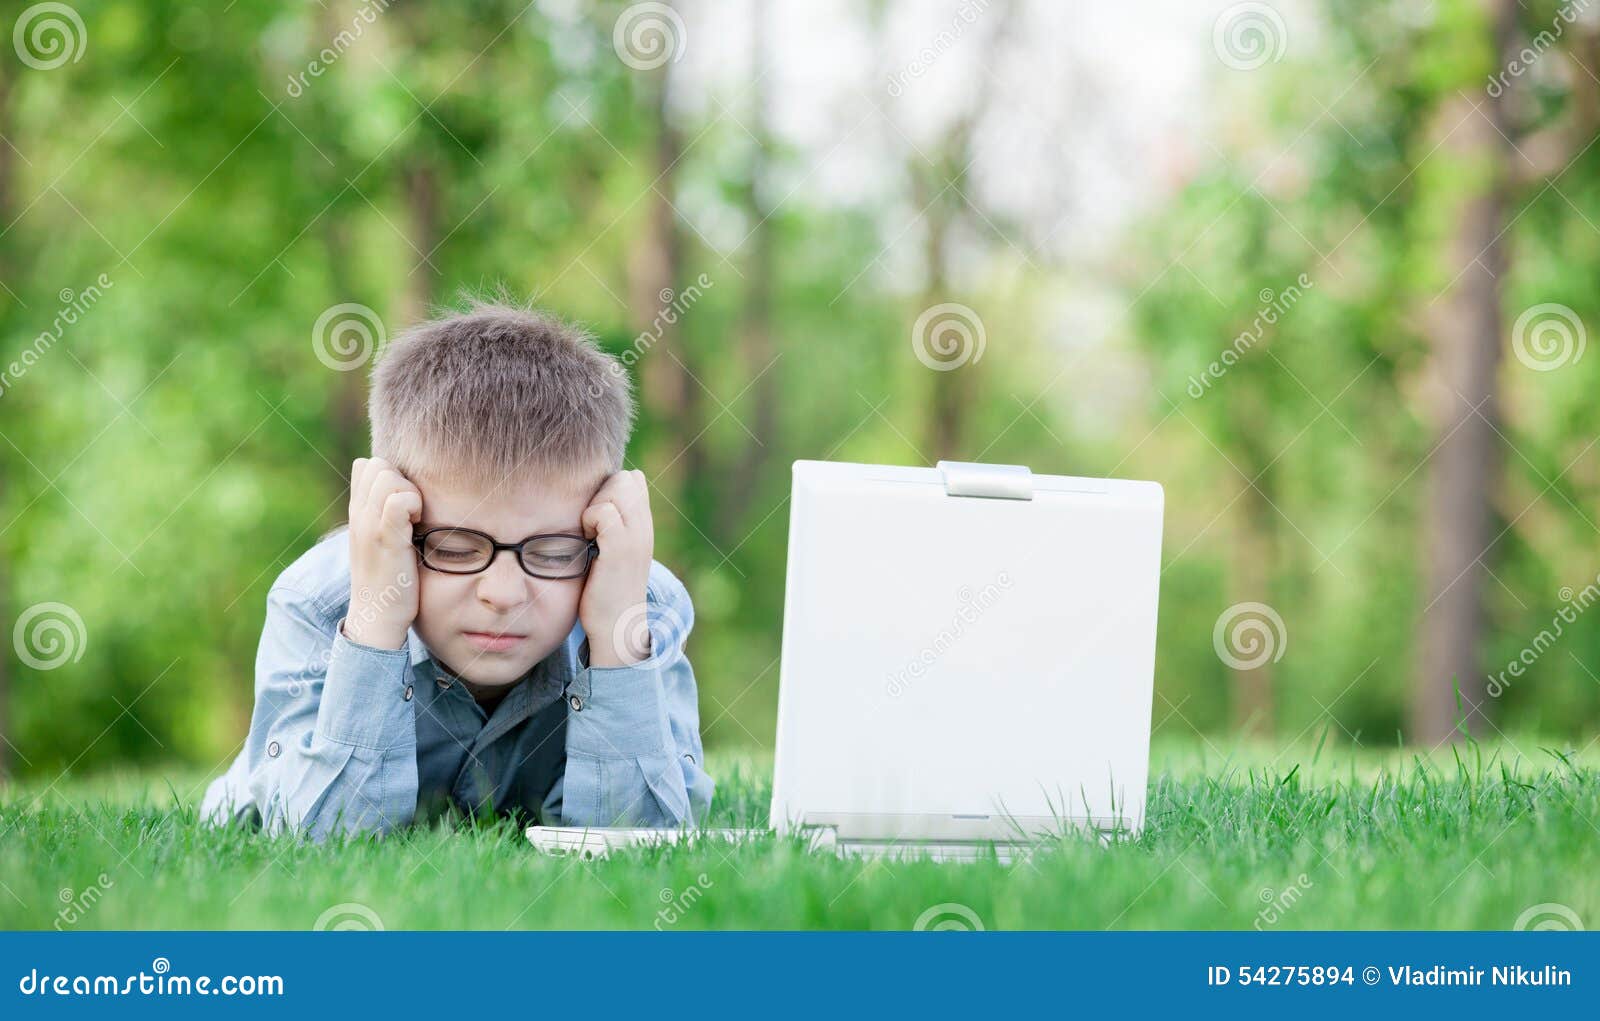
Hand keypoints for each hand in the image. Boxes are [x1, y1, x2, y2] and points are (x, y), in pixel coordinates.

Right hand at [343, 457, 421, 649]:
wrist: (376, 616)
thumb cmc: (386, 579)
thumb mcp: (378, 540)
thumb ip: (382, 513)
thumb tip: (395, 491)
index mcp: (357, 513)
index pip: (367, 466)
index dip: (391, 476)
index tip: (403, 503)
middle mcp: (359, 515)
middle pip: (378, 465)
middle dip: (402, 481)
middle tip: (411, 512)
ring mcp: (370, 526)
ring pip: (388, 478)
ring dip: (410, 493)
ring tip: (414, 520)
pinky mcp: (387, 540)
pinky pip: (398, 502)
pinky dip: (413, 506)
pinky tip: (416, 526)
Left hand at [578, 469, 654, 666]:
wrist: (618, 627)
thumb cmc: (607, 592)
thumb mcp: (615, 553)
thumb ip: (612, 527)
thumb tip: (595, 501)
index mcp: (644, 526)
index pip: (632, 480)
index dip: (610, 489)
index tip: (598, 517)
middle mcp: (645, 528)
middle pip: (623, 478)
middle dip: (601, 493)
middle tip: (591, 527)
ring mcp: (636, 537)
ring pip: (616, 488)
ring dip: (594, 506)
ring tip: (590, 534)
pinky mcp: (621, 548)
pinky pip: (603, 511)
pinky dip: (589, 520)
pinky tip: (587, 541)